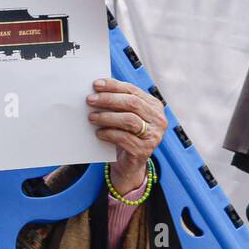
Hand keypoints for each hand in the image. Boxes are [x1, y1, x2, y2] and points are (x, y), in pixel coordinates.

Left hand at [86, 78, 166, 193]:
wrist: (129, 164)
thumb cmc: (125, 134)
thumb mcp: (124, 116)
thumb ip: (118, 103)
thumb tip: (97, 89)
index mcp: (154, 106)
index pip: (133, 90)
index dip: (114, 86)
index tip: (96, 84)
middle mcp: (158, 120)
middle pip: (132, 103)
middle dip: (108, 99)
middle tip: (90, 100)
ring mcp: (153, 136)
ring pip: (129, 120)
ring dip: (107, 117)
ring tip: (92, 117)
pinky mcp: (144, 150)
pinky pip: (124, 138)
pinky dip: (109, 134)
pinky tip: (99, 133)